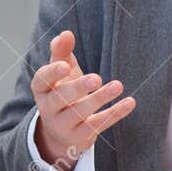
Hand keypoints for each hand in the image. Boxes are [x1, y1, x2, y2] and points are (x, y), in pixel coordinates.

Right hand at [31, 30, 135, 170]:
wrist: (60, 131)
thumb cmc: (62, 92)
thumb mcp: (60, 72)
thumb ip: (61, 51)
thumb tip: (65, 34)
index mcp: (42, 89)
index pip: (41, 80)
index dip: (52, 73)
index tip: (66, 66)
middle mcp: (49, 108)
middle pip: (60, 98)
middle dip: (78, 88)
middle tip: (96, 78)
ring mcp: (64, 124)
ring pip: (80, 112)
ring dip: (100, 98)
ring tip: (117, 86)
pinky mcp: (81, 136)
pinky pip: (98, 124)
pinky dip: (114, 113)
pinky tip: (129, 102)